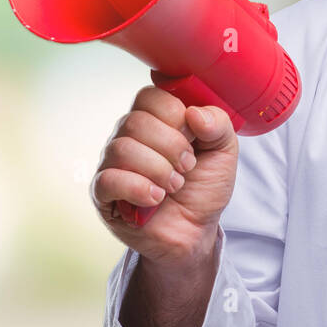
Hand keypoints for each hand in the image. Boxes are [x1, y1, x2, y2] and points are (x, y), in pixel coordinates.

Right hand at [91, 86, 238, 265]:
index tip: (194, 138)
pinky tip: (156, 198)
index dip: (174, 115)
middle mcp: (127, 136)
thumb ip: (219, 125)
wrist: (195, 230)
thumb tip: (194, 113)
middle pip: (136, 122)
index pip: (149, 96)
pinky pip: (108, 179)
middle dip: (171, 146)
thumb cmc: (204, 187)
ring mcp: (111, 163)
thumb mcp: (224, 152)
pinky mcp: (102, 193)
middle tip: (187, 167)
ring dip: (158, 170)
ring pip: (122, 149)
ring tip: (175, 186)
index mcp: (154, 120)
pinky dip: (139, 188)